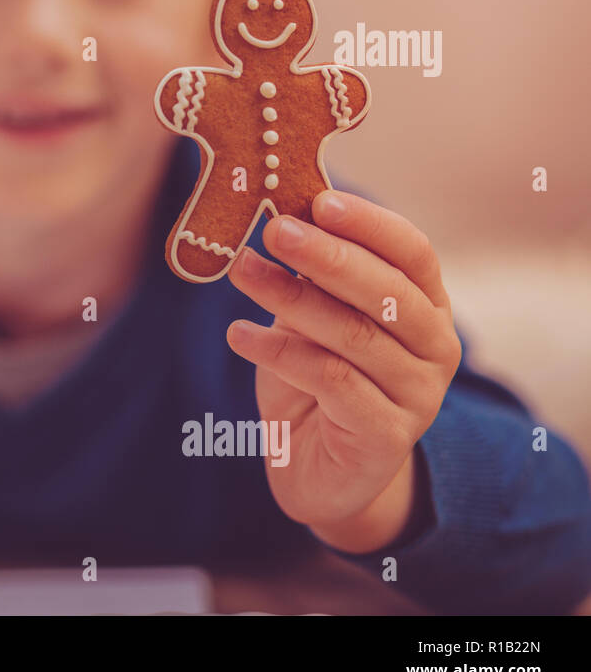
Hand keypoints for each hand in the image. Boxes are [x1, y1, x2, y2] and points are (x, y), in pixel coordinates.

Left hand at [225, 190, 461, 553]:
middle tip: (275, 231)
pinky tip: (237, 333)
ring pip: (355, 335)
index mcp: (425, 305)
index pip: (412, 252)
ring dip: (291, 297)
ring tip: (241, 271)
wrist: (318, 470)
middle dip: (328, 256)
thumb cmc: (313, 380)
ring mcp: (419, 394)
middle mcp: (435, 347)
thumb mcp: (309, 319)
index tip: (319, 201)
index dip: (370, 224)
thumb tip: (277, 219)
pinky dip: (279, 352)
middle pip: (387, 291)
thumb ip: (308, 277)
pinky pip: (330, 380)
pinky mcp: (387, 435)